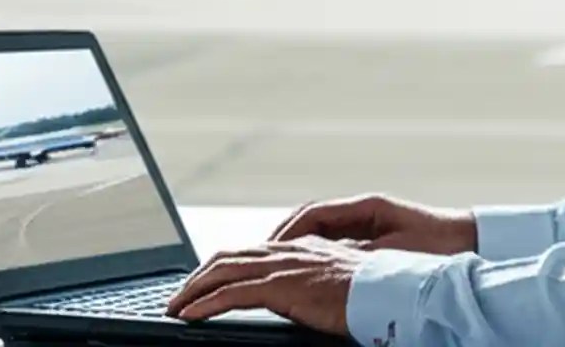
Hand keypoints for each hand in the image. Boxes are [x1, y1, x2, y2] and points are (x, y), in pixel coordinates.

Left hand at [165, 236, 359, 335]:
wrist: (388, 292)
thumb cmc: (372, 292)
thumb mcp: (337, 280)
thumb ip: (313, 282)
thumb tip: (303, 296)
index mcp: (299, 248)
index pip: (249, 252)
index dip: (222, 266)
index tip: (205, 282)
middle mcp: (286, 251)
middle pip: (227, 257)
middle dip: (198, 276)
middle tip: (180, 295)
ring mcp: (281, 267)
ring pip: (222, 271)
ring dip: (192, 289)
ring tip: (175, 306)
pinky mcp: (280, 287)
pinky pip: (231, 294)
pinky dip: (204, 304)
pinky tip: (189, 315)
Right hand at [270, 193, 476, 254]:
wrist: (469, 240)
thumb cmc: (439, 245)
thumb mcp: (397, 251)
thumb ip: (361, 254)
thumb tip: (328, 260)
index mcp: (366, 207)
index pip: (313, 214)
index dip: (287, 232)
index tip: (268, 250)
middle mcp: (362, 209)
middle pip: (308, 220)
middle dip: (281, 238)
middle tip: (256, 258)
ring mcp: (365, 221)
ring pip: (317, 231)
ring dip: (293, 245)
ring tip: (271, 264)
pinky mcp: (372, 234)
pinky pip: (332, 241)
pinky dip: (312, 252)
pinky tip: (303, 269)